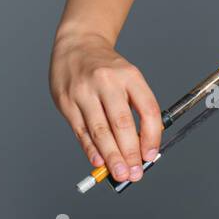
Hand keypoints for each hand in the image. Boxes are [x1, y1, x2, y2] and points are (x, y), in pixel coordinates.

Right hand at [49, 32, 161, 182]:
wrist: (77, 44)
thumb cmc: (107, 67)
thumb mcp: (129, 77)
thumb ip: (136, 108)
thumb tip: (142, 145)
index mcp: (130, 75)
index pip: (147, 109)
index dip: (152, 135)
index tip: (151, 155)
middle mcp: (107, 82)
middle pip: (122, 123)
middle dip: (130, 152)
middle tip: (135, 173)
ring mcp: (84, 92)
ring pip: (100, 130)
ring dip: (111, 156)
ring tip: (120, 173)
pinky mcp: (66, 102)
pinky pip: (80, 130)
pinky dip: (90, 149)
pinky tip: (98, 162)